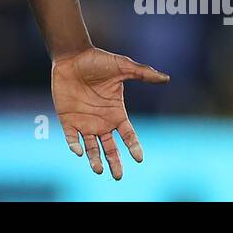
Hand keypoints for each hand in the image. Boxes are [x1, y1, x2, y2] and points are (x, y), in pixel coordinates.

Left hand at [51, 47, 168, 178]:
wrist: (72, 56)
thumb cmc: (97, 60)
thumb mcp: (122, 67)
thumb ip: (142, 73)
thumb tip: (165, 77)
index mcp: (116, 113)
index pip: (128, 135)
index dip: (134, 147)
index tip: (139, 158)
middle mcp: (101, 121)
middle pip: (111, 148)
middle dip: (114, 163)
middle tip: (119, 176)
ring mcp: (84, 122)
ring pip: (91, 148)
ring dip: (94, 159)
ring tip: (97, 169)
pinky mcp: (67, 119)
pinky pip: (71, 138)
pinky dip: (74, 146)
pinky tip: (78, 151)